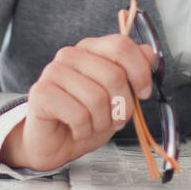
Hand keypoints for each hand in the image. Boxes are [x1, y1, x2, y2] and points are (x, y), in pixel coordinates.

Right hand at [1, 32, 157, 171]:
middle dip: (122, 107)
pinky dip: (84, 130)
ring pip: (97, 98)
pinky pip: (79, 114)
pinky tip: (77, 129)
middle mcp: (71, 55)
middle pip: (114, 75)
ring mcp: (53, 72)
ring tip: (93, 125)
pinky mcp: (41, 93)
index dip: (140, 72)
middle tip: (113, 119)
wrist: (54, 143)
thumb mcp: (119, 97)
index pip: (121, 46)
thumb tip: (149, 52)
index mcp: (91, 49)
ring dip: (102, 122)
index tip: (143, 93)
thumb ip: (134, 73)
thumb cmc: (86, 118)